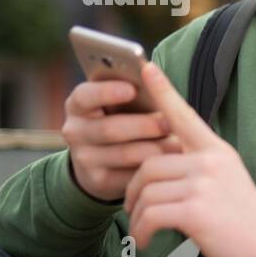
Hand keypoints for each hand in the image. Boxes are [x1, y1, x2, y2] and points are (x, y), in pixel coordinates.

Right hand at [63, 78, 183, 201]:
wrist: (103, 161)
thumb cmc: (123, 119)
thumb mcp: (121, 104)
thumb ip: (133, 91)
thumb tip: (154, 75)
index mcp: (78, 105)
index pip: (85, 96)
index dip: (106, 92)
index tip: (132, 89)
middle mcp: (75, 131)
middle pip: (110, 129)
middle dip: (144, 125)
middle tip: (171, 122)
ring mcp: (84, 158)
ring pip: (125, 154)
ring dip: (156, 148)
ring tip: (180, 143)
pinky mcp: (99, 181)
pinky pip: (131, 175)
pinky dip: (153, 168)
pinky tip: (171, 163)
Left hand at [123, 62, 255, 256]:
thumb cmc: (247, 221)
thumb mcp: (226, 182)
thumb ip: (199, 167)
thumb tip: (163, 165)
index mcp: (217, 151)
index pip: (184, 115)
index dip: (163, 91)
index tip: (145, 67)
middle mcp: (210, 162)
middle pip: (148, 163)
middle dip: (133, 191)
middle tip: (136, 210)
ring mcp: (204, 185)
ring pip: (145, 191)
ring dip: (136, 215)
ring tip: (143, 230)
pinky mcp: (196, 211)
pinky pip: (150, 215)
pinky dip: (142, 231)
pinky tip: (148, 241)